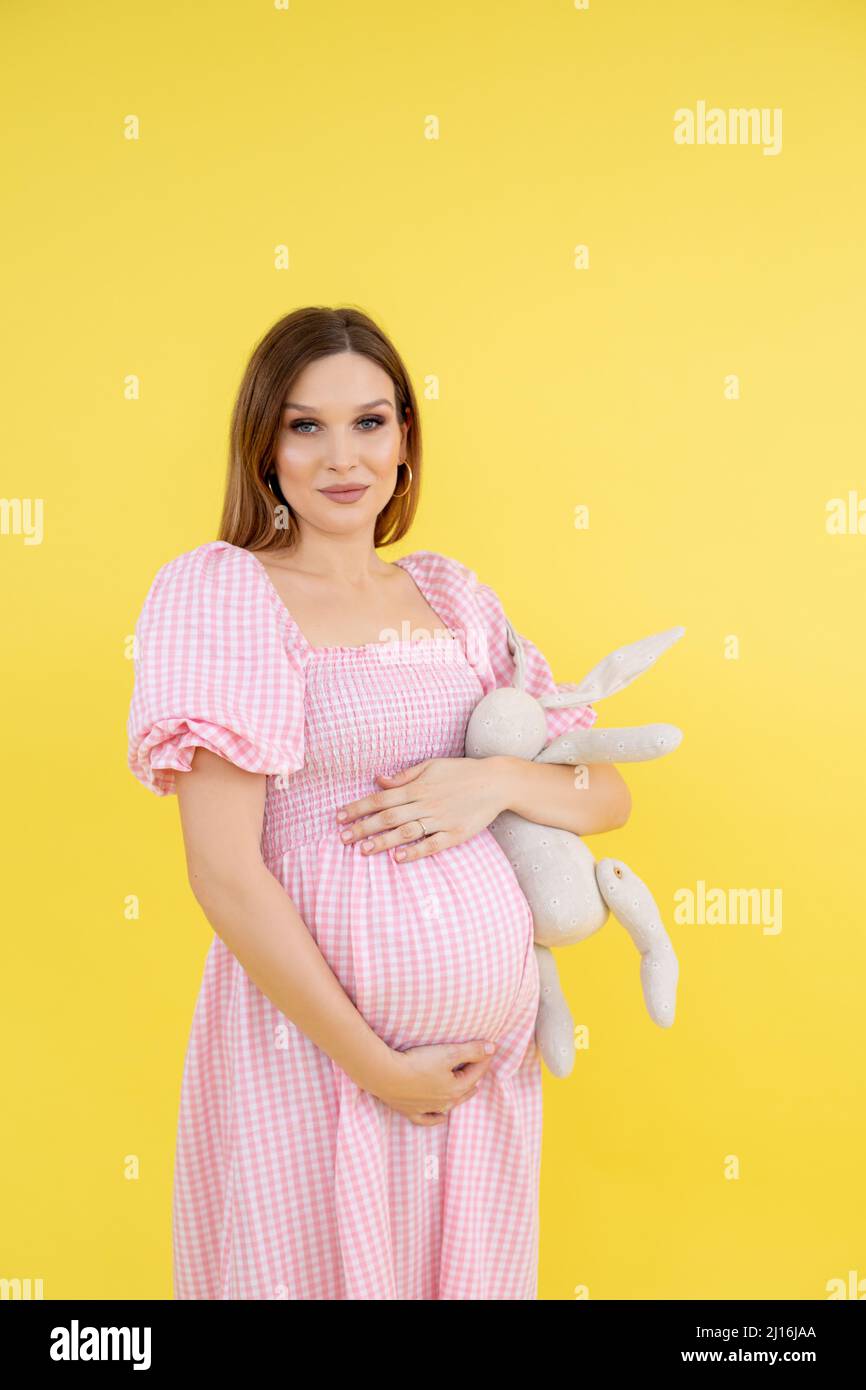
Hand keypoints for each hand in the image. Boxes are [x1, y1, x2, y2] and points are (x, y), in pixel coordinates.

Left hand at [335, 756, 512, 861]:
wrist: (496, 782)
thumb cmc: (461, 772)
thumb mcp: (432, 765)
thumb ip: (404, 776)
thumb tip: (378, 779)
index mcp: (417, 787)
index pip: (380, 798)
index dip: (358, 807)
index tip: (339, 817)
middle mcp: (426, 803)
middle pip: (389, 817)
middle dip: (363, 827)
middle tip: (342, 838)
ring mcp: (441, 820)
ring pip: (406, 832)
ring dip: (383, 842)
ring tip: (363, 851)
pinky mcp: (455, 834)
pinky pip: (432, 845)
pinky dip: (415, 852)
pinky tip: (398, 858)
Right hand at [366, 1040, 498, 1124]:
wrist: (385, 1075)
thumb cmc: (417, 1063)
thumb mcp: (448, 1053)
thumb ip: (471, 1050)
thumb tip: (493, 1048)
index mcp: (455, 1089)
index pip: (475, 1072)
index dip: (484, 1058)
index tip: (490, 1048)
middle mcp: (444, 1102)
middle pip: (464, 1089)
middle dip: (474, 1077)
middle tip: (482, 1066)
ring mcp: (427, 1108)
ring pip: (449, 1105)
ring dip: (460, 1096)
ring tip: (469, 1089)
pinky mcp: (410, 1111)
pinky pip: (427, 1119)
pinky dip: (436, 1118)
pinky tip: (442, 1118)